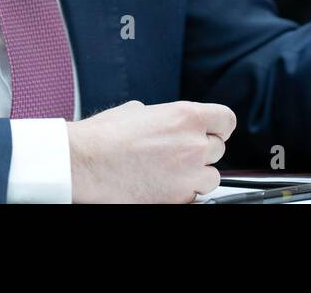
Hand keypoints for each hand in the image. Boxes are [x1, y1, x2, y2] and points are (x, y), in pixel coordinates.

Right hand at [66, 99, 236, 202]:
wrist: (85, 164)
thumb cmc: (104, 137)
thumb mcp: (138, 111)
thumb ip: (165, 117)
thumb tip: (169, 123)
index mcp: (186, 117)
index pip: (226, 120)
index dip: (218, 125)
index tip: (213, 130)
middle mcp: (193, 145)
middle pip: (218, 149)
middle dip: (201, 150)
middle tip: (178, 151)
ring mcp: (188, 175)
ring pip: (211, 177)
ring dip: (196, 174)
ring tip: (171, 171)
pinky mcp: (178, 200)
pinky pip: (194, 197)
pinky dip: (183, 193)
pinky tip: (162, 185)